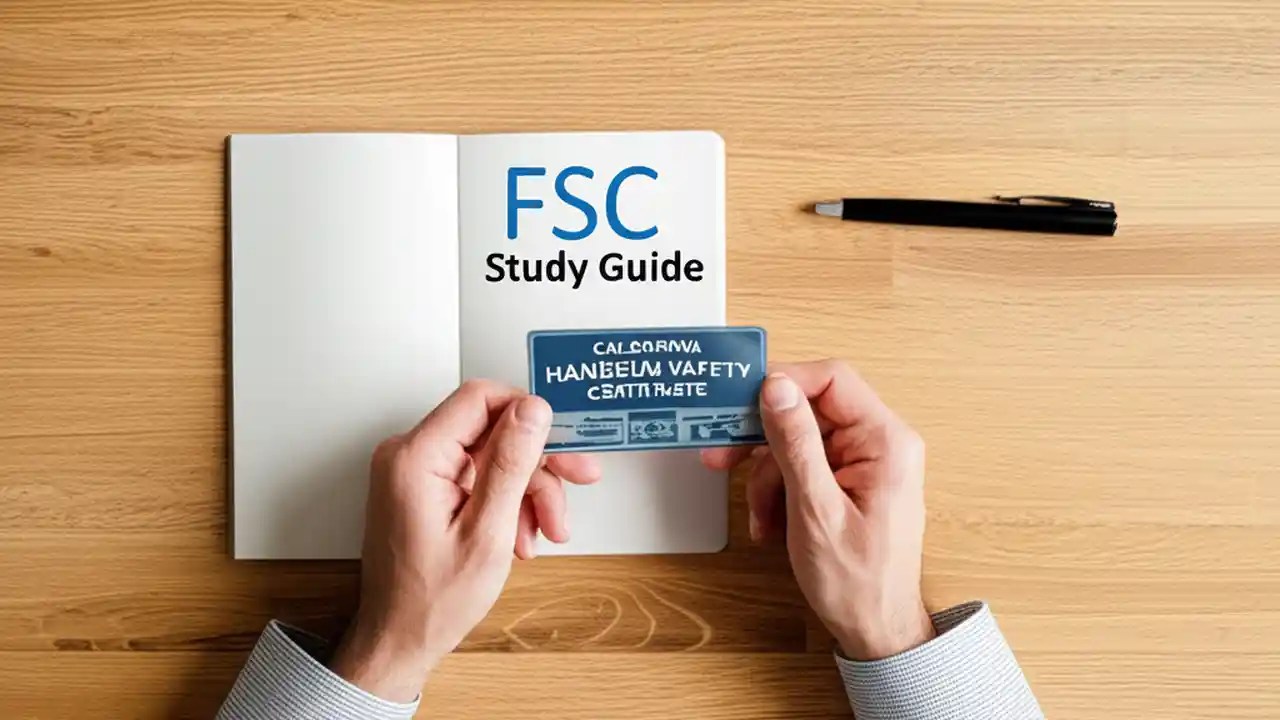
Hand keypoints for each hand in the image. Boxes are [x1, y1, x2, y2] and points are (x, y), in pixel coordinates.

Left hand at [329, 380, 599, 701]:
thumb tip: (533, 409)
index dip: (529, 414)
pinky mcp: (423, 487)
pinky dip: (505, 501)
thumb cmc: (432, 601)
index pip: (481, 398)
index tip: (564, 442)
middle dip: (538, 461)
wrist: (399, 640)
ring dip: (527, 489)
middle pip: (491, 428)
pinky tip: (520, 535)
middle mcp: (408, 455)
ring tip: (545, 531)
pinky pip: (476, 475)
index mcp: (415, 458)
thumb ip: (511, 463)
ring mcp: (414, 471)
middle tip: (578, 479)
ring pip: (491, 454)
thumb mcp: (487, 532)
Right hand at [702, 360, 933, 660]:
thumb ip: (795, 444)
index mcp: (885, 442)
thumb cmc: (858, 582)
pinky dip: (779, 492)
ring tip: (760, 517)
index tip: (741, 402)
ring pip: (797, 442)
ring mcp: (865, 462)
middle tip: (722, 456)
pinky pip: (803, 466)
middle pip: (808, 411)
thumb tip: (776, 387)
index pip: (832, 379)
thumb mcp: (815, 510)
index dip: (782, 382)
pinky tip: (771, 524)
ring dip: (767, 477)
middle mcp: (880, 443)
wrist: (877, 630)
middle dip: (764, 441)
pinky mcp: (850, 480)